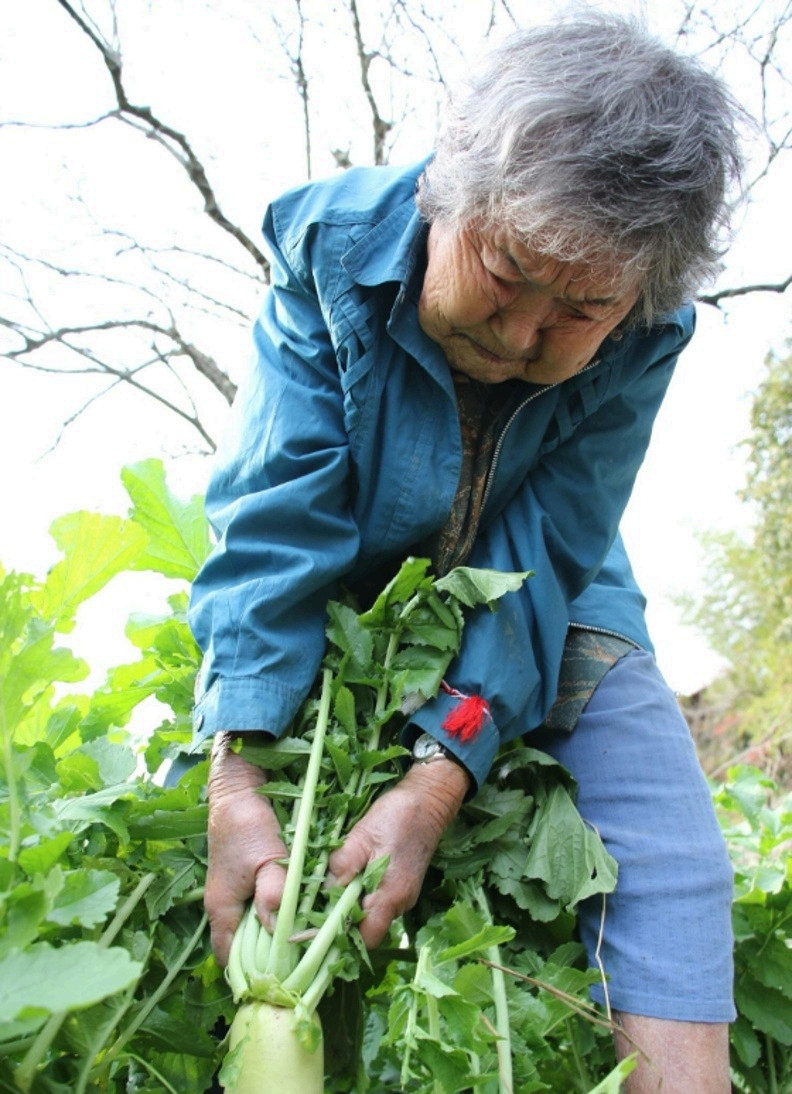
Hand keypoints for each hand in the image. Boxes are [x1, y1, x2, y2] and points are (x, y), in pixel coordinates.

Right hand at [204, 733, 287, 964]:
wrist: (240, 787)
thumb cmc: (247, 824)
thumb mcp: (266, 860)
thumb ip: (272, 894)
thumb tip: (279, 932)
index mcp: (221, 908)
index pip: (230, 958)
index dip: (252, 974)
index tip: (282, 982)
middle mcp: (225, 905)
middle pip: (245, 944)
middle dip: (270, 955)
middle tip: (303, 963)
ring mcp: (236, 890)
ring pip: (256, 923)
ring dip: (277, 931)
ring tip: (308, 941)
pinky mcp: (248, 875)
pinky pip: (262, 904)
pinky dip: (279, 911)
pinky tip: (303, 911)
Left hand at [328, 759, 469, 947]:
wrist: (429, 800)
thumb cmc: (398, 816)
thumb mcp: (363, 835)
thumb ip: (343, 865)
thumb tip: (322, 891)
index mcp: (391, 895)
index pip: (365, 938)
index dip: (339, 937)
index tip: (314, 925)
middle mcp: (400, 903)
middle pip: (366, 928)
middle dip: (340, 920)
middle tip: (315, 902)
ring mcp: (403, 895)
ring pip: (371, 913)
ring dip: (349, 905)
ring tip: (329, 886)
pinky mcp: (401, 884)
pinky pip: (377, 900)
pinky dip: (360, 894)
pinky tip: (348, 875)